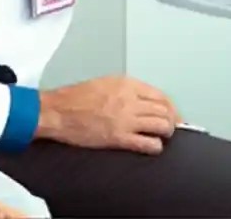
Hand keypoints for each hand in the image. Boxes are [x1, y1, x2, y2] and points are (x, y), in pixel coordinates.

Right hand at [38, 75, 181, 154]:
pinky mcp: (119, 137)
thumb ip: (126, 90)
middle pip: (164, 110)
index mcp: (126, 85)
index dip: (170, 107)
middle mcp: (129, 100)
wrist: (57, 112)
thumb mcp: (105, 83)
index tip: (173, 114)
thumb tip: (144, 101)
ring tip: (162, 136)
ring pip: (161, 125)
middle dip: (171, 120)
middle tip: (171, 127)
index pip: (160, 95)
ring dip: (165, 132)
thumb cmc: (74, 98)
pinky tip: (152, 147)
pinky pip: (148, 143)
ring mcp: (125, 119)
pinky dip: (155, 147)